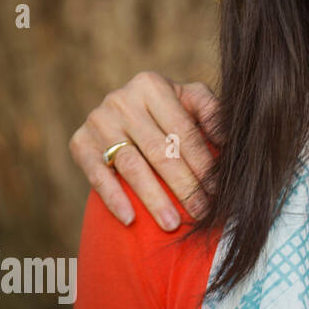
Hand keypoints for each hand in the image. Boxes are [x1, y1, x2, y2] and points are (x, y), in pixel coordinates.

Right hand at [68, 72, 220, 230]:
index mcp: (151, 85)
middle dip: (184, 185)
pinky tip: (130, 219)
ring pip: (131, 166)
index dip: (202, 163)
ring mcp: (98, 122)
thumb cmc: (169, 110)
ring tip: (172, 223)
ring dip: (153, 198)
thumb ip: (212, 112)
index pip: (183, 131)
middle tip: (201, 212)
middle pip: (159, 151)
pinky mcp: (80, 143)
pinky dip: (114, 198)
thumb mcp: (191, 100)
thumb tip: (228, 139)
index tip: (218, 190)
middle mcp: (121, 100)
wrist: (125, 111)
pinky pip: (98, 176)